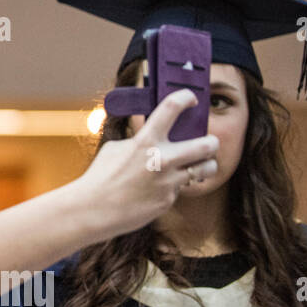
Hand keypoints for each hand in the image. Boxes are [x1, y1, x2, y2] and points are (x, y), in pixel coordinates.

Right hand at [73, 89, 218, 242]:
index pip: (171, 108)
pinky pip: (181, 188)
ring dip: (206, 165)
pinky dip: (175, 186)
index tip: (190, 98)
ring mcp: (167, 182)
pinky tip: (160, 187)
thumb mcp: (116, 149)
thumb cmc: (100, 176)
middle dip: (212, 142)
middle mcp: (161, 159)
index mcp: (145, 141)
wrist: (94, 209)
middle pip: (207, 145)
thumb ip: (138, 140)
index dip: (185, 97)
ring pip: (206, 168)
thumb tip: (152, 134)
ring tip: (200, 165)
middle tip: (209, 142)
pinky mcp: (168, 200)